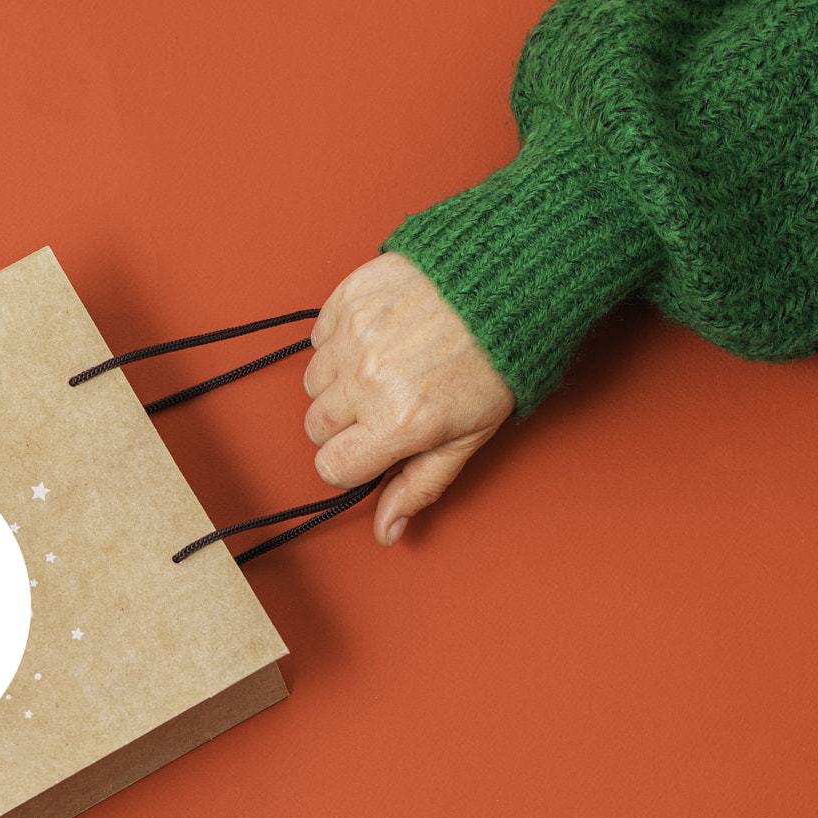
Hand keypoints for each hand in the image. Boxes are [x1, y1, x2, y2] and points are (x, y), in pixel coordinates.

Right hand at [304, 252, 515, 545]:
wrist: (505, 286)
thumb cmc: (494, 364)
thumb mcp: (467, 438)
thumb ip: (419, 485)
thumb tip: (387, 531)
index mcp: (397, 424)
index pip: (332, 467)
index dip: (352, 463)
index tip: (373, 449)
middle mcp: (367, 382)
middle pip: (316, 426)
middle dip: (345, 425)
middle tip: (383, 407)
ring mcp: (354, 338)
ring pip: (313, 382)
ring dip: (338, 383)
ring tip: (383, 369)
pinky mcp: (348, 299)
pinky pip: (318, 337)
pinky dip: (339, 343)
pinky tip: (379, 338)